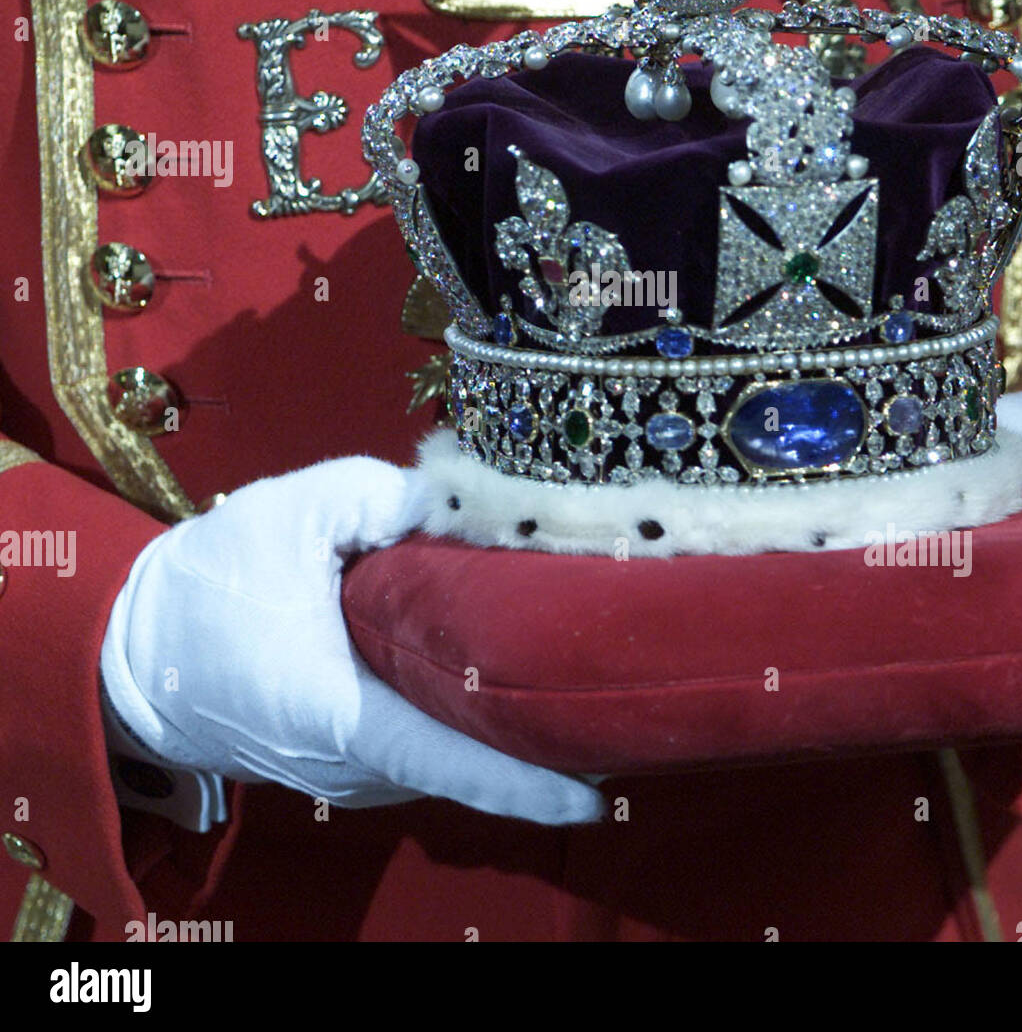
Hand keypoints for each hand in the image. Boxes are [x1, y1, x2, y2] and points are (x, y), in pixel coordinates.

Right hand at [100, 457, 603, 825]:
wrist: (132, 649)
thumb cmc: (210, 583)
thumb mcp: (294, 511)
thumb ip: (384, 499)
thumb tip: (460, 504)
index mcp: (342, 716)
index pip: (447, 762)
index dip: (523, 785)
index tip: (591, 795)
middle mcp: (354, 767)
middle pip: (464, 757)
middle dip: (538, 733)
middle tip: (614, 688)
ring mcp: (350, 775)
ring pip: (446, 751)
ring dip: (500, 718)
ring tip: (571, 671)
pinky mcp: (347, 762)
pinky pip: (422, 743)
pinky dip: (463, 714)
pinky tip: (501, 671)